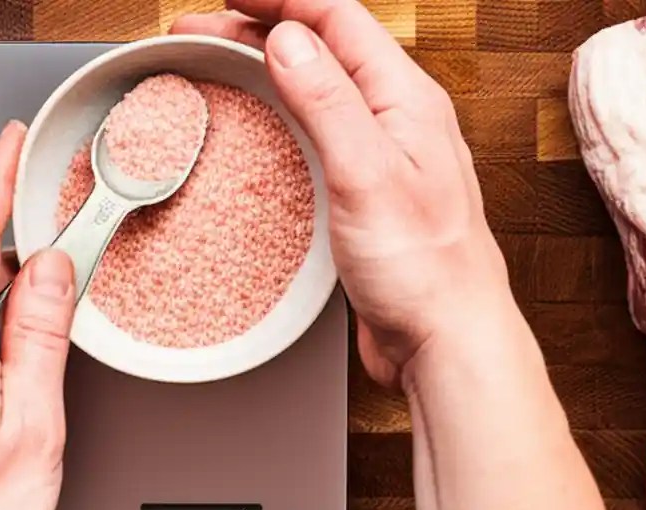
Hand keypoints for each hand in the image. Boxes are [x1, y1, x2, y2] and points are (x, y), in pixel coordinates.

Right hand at [172, 0, 513, 388]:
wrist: (447, 341)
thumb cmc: (426, 269)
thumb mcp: (367, 172)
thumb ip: (328, 100)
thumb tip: (288, 38)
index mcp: (407, 100)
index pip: (337, 17)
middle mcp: (399, 121)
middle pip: (323, 49)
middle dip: (258, 30)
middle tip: (197, 33)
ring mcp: (384, 159)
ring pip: (319, 93)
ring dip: (267, 72)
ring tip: (217, 68)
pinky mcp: (368, 198)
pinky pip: (319, 140)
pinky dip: (281, 122)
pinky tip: (258, 136)